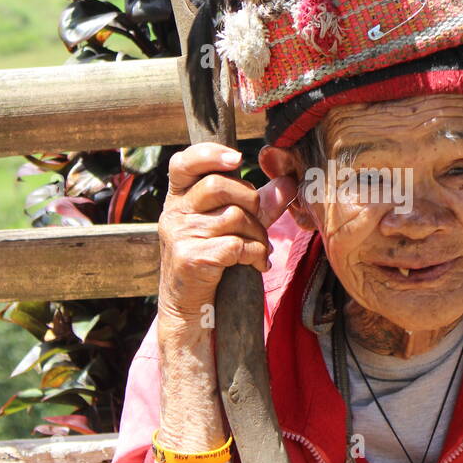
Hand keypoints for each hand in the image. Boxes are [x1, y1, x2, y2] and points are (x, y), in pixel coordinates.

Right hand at [158, 143, 296, 324]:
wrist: (189, 309)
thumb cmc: (211, 261)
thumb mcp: (231, 227)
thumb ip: (258, 203)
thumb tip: (288, 183)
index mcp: (179, 198)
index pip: (184, 163)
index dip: (209, 154)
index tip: (237, 158)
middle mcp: (174, 213)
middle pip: (218, 186)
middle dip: (250, 200)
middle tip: (257, 220)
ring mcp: (180, 235)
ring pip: (233, 217)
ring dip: (258, 234)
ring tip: (259, 248)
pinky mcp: (191, 258)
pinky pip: (236, 245)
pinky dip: (256, 254)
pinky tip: (257, 263)